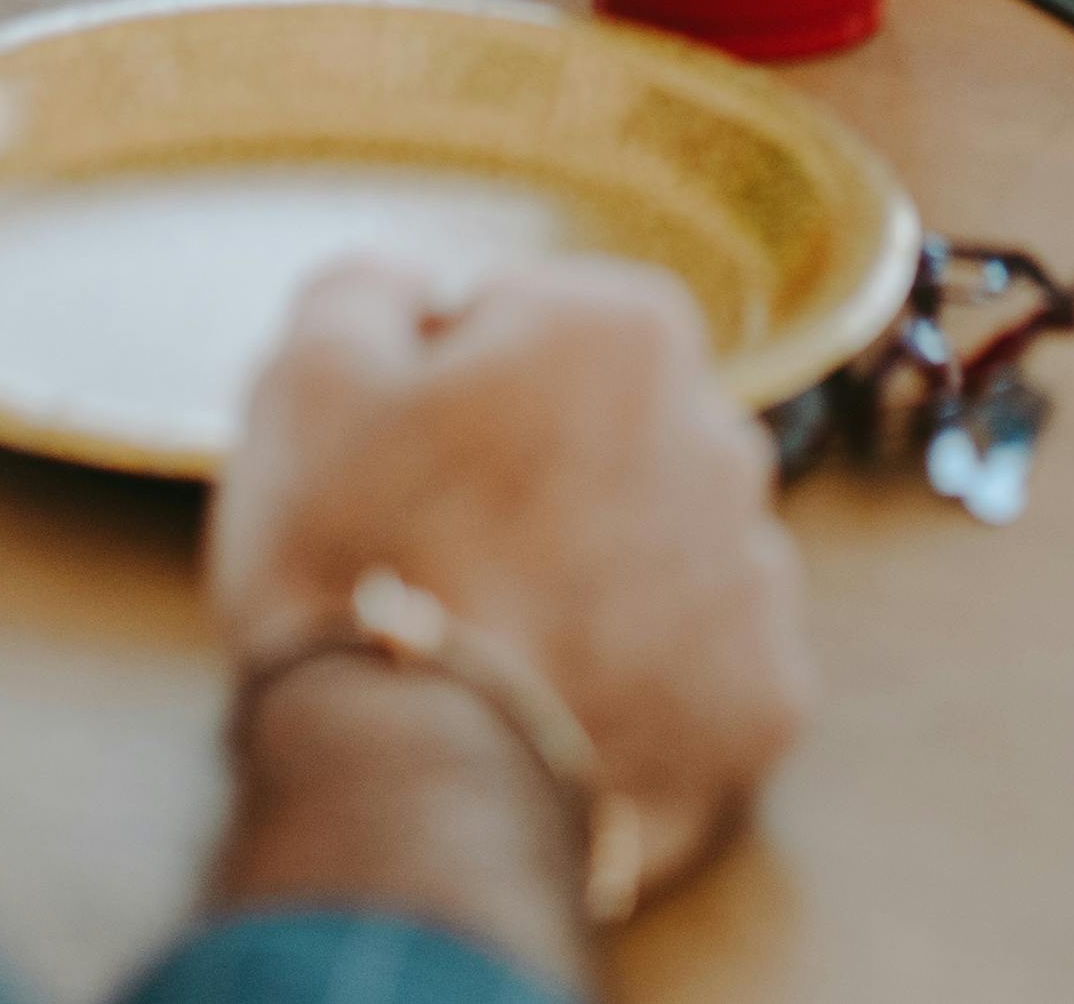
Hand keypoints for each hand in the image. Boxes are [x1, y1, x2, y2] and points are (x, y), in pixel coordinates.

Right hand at [212, 254, 812, 919]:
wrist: (420, 785)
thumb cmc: (360, 561)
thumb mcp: (307, 377)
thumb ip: (365, 290)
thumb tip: (413, 288)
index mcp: (624, 330)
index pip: (525, 325)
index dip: (443, 389)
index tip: (396, 463)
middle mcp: (722, 431)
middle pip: (608, 435)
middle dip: (539, 478)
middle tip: (439, 557)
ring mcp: (756, 574)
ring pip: (665, 549)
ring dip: (601, 577)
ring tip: (500, 643)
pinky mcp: (765, 699)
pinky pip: (703, 667)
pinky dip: (642, 684)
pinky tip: (561, 709)